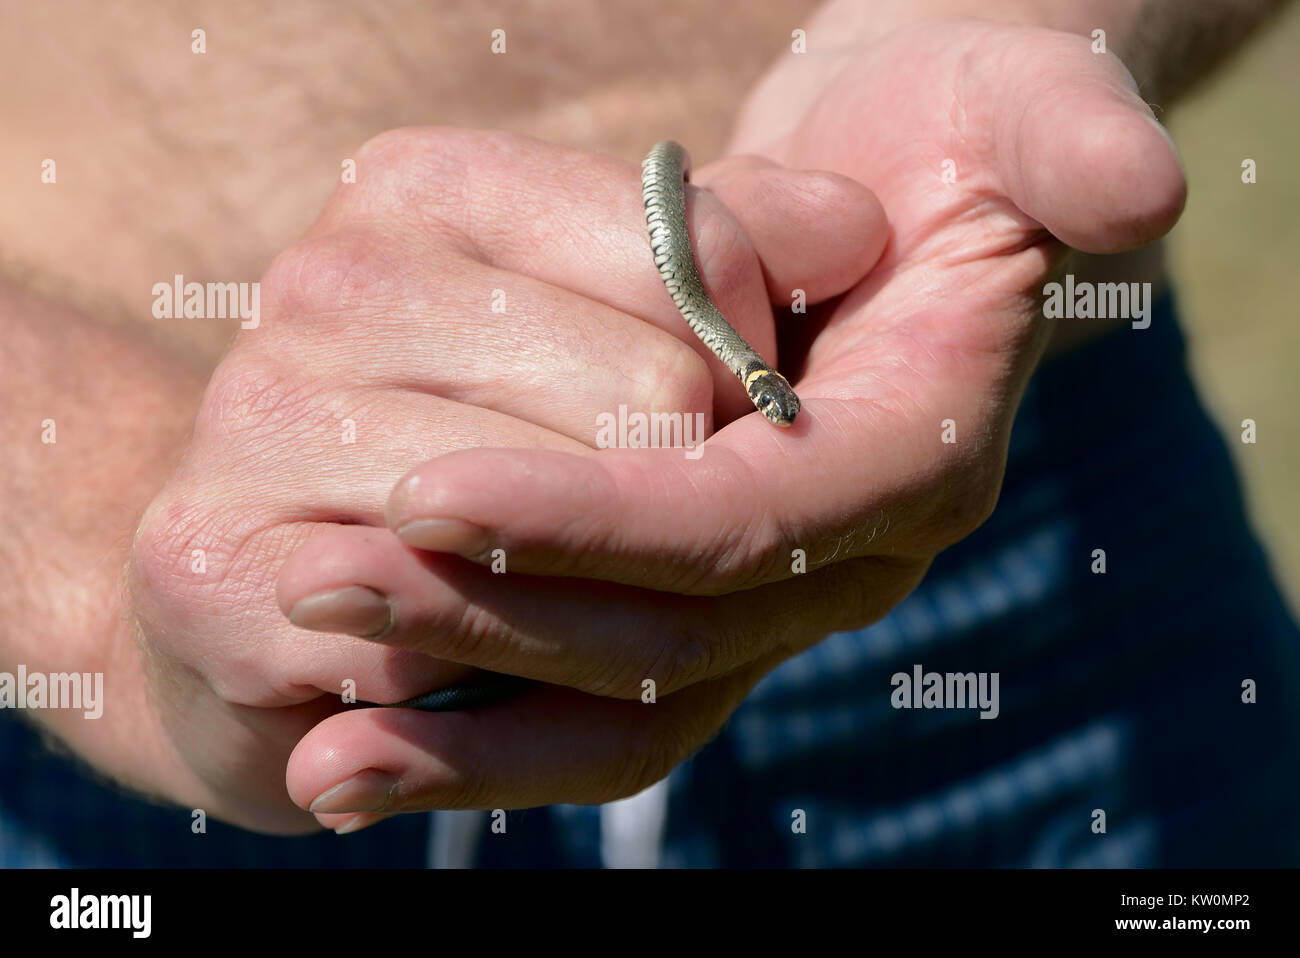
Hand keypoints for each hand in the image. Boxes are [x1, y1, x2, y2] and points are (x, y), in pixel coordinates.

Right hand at [128, 127, 882, 831]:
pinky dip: (494, 706)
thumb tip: (857, 232)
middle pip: (652, 397)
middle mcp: (329, 279)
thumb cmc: (460, 434)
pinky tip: (466, 687)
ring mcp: (256, 420)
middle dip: (692, 485)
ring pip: (561, 545)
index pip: (692, 256)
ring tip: (570, 606)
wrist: (245, 578)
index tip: (731, 403)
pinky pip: (443, 655)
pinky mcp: (210, 573)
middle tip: (651, 520)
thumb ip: (727, 249)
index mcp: (427, 187)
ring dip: (608, 605)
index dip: (749, 356)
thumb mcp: (600, 306)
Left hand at [277, 19, 1182, 827]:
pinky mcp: (695, 580)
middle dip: (494, 612)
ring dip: (465, 686)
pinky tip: (355, 738)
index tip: (436, 490)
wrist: (906, 177)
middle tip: (322, 585)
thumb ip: (1067, 141)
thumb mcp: (1016, 103)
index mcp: (917, 453)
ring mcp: (768, 580)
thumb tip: (1127, 191)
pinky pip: (589, 683)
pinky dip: (478, 715)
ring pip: (618, 685)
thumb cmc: (955, 123)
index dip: (602, 515)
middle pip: (667, 629)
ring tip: (316, 702)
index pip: (753, 520)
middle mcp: (845, 547)